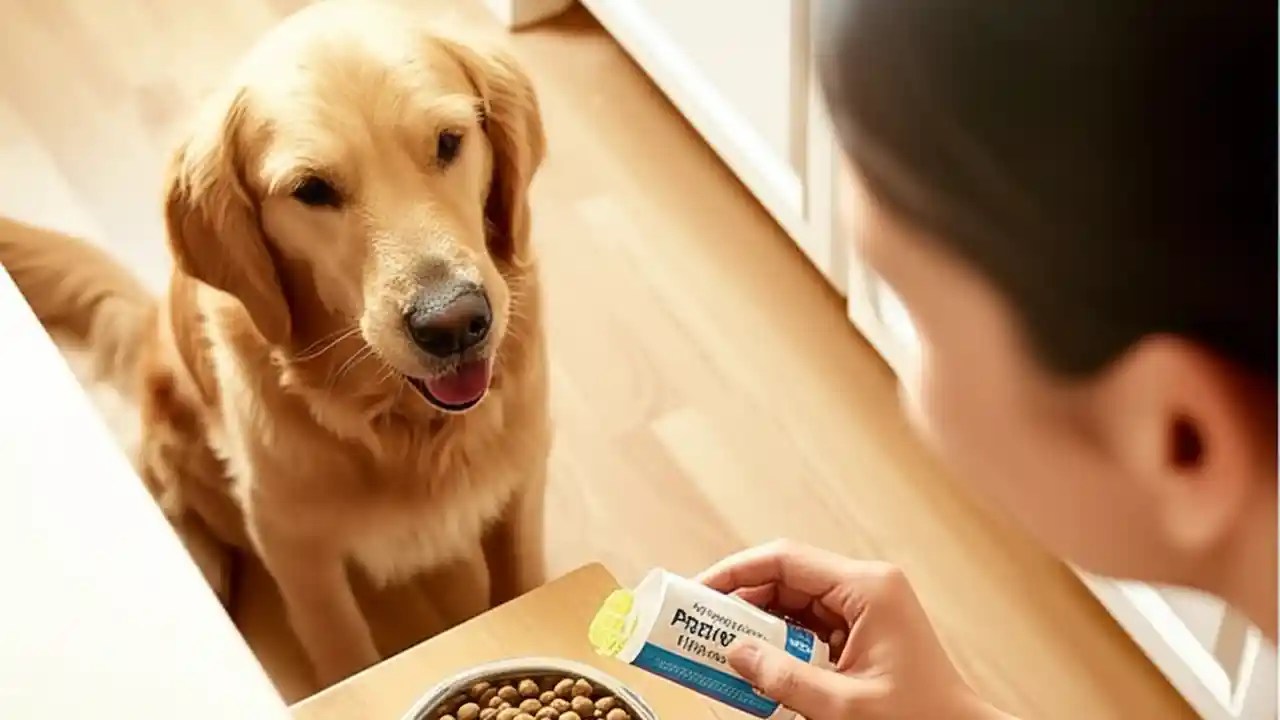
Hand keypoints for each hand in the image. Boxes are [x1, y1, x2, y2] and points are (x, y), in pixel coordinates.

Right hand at [699, 540, 1012, 719]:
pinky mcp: (864, 627)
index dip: (735, 572)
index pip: (785, 560)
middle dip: (741, 600)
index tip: (697, 591)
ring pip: (794, 600)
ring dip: (758, 621)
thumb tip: (733, 652)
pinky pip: (810, 623)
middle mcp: (867, 585)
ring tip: (720, 645)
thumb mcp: (843, 706)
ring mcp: (867, 604)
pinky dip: (780, 639)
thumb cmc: (918, 718)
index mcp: (867, 588)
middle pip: (786, 577)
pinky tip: (757, 660)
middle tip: (699, 624)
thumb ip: (784, 678)